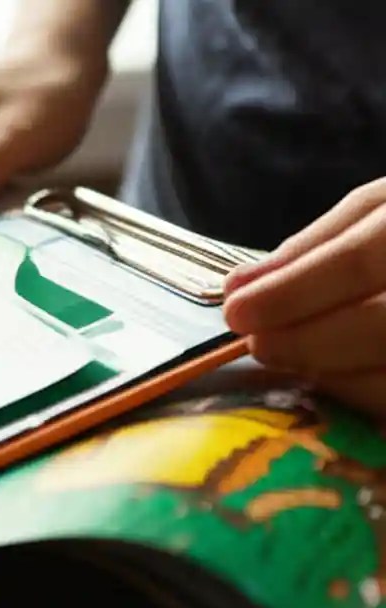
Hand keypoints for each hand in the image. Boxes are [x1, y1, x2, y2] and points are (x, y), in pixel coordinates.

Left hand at [225, 177, 385, 415]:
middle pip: (383, 324)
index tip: (237, 312)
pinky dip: (369, 394)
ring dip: (336, 374)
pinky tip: (342, 378)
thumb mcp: (382, 212)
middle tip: (262, 345)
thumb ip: (314, 249)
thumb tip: (239, 289)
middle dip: (308, 340)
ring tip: (298, 359)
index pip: (364, 260)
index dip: (295, 291)